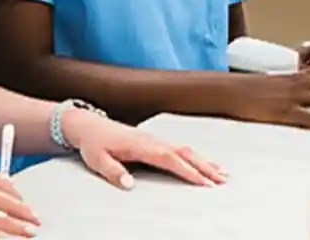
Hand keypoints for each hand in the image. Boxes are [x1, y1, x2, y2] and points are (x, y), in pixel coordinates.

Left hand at [62, 110, 226, 190]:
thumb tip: (129, 184)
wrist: (87, 125)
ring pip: (185, 149)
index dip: (188, 171)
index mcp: (141, 145)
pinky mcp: (154, 140)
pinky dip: (195, 156)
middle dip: (205, 167)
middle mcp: (152, 140)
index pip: (170, 159)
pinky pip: (179, 148)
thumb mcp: (96, 159)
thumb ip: (113, 172)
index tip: (204, 182)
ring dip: (204, 161)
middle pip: (185, 153)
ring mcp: (155, 139)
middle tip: (222, 180)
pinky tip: (202, 163)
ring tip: (221, 173)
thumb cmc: (93, 142)